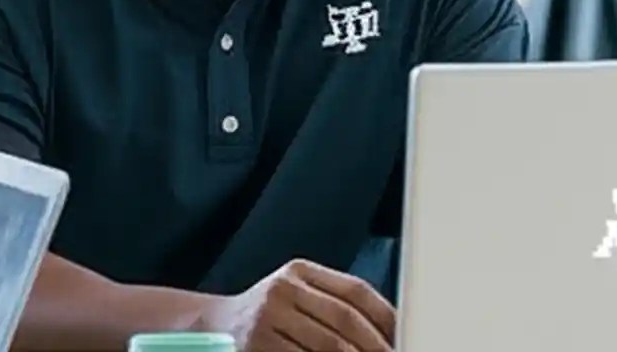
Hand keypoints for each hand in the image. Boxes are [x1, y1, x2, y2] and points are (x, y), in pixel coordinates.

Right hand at [193, 259, 395, 350]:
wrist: (210, 327)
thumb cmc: (266, 316)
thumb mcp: (295, 296)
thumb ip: (334, 304)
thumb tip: (388, 329)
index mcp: (299, 272)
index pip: (355, 290)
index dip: (386, 315)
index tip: (406, 334)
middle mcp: (283, 289)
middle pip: (345, 319)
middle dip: (376, 345)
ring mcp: (268, 317)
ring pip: (328, 346)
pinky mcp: (258, 344)